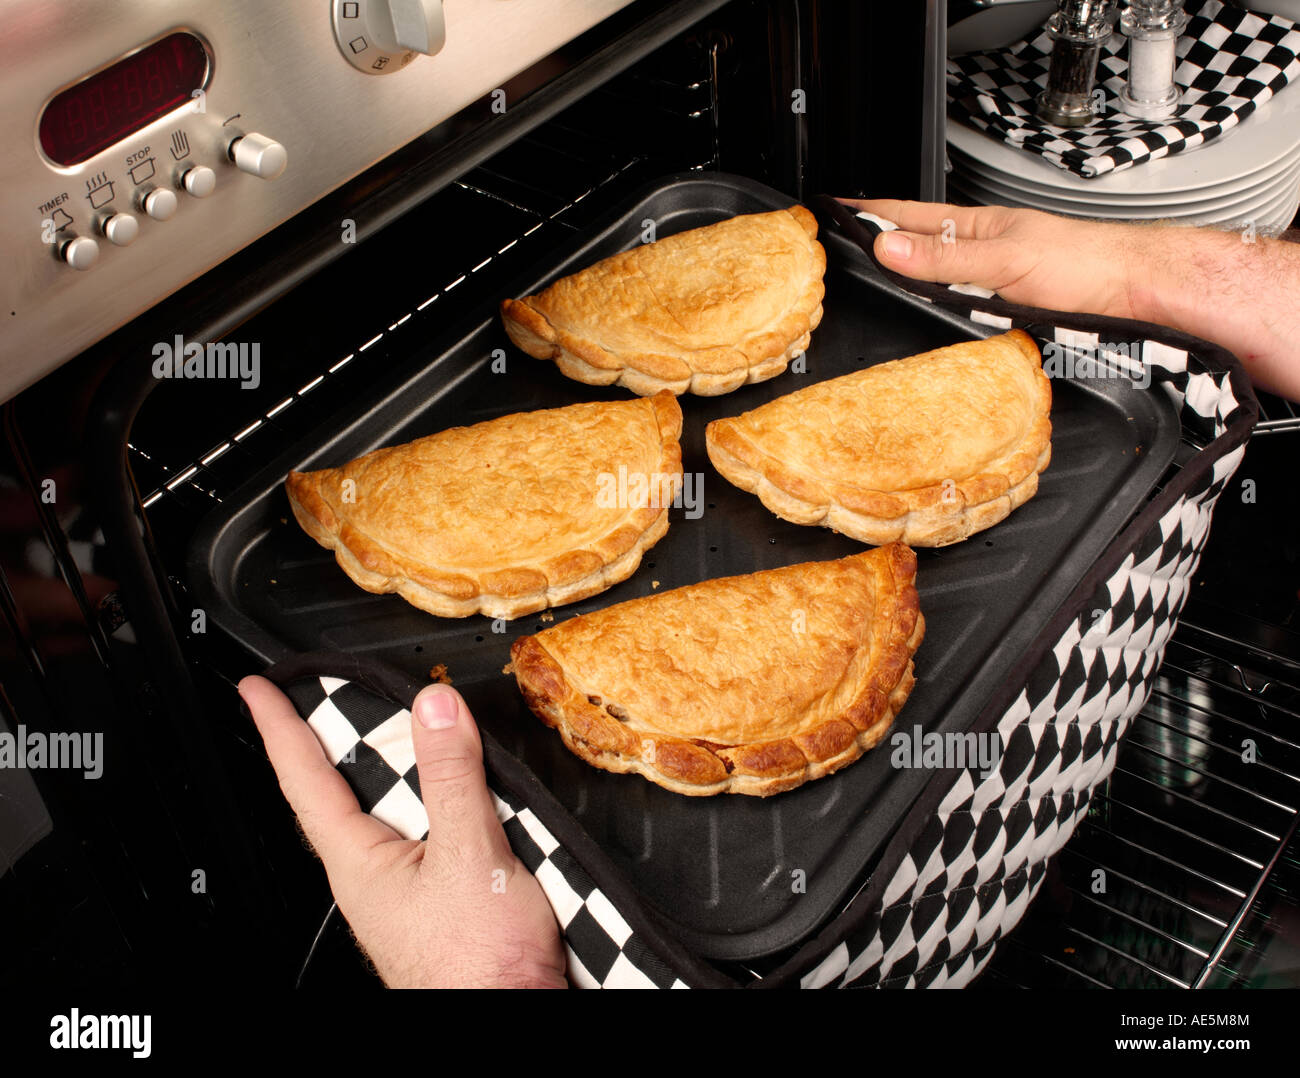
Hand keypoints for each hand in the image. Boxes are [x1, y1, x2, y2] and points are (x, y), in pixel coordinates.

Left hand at [239, 676, 565, 988]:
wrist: (513, 1017)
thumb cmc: (478, 968)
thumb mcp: (468, 855)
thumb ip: (452, 779)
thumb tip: (435, 710)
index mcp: (360, 862)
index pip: (305, 779)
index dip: (279, 728)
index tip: (257, 692)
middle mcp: (373, 876)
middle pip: (340, 791)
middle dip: (328, 741)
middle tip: (312, 695)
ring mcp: (403, 890)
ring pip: (386, 812)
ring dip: (390, 769)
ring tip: (394, 729)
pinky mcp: (439, 899)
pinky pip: (425, 833)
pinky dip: (433, 798)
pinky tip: (458, 791)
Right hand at [839, 198, 1299, 401]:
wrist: (1133, 292)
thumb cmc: (1084, 263)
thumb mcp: (1004, 260)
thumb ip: (945, 257)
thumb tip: (888, 249)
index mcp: (968, 226)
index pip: (901, 215)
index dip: (863, 215)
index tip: (827, 216)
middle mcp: (974, 251)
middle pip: (910, 248)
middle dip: (872, 249)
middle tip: (834, 254)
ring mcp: (986, 280)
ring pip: (930, 281)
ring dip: (901, 283)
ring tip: (865, 285)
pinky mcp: (1000, 310)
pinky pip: (951, 310)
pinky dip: (929, 313)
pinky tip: (922, 322)